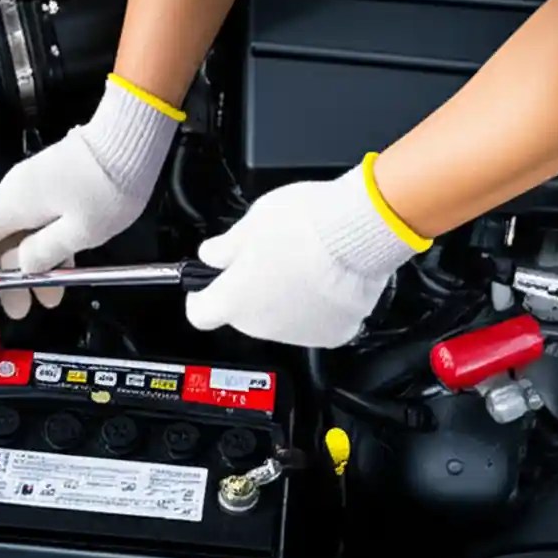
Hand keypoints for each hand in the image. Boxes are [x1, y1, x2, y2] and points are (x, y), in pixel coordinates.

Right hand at [0, 79, 178, 317]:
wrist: (131, 136)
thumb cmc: (109, 182)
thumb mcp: (78, 233)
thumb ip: (44, 253)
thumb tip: (24, 266)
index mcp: (13, 203)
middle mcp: (17, 191)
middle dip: (6, 277)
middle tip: (19, 306)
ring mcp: (35, 185)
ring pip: (21, 233)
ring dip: (31, 265)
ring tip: (48, 295)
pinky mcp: (54, 182)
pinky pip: (40, 220)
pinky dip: (46, 246)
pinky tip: (62, 265)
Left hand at [185, 159, 426, 346]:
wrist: (357, 232)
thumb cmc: (303, 224)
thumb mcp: (251, 222)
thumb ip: (226, 246)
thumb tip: (211, 255)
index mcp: (232, 300)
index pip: (200, 313)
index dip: (203, 296)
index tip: (211, 282)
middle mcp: (261, 326)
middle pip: (244, 314)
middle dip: (251, 291)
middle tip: (268, 258)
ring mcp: (299, 334)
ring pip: (281, 320)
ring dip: (286, 300)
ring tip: (304, 264)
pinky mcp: (334, 333)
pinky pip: (318, 323)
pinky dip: (319, 308)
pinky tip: (327, 281)